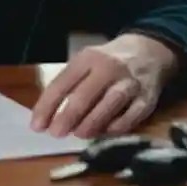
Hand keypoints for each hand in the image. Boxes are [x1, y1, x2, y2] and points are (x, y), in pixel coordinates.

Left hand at [29, 33, 180, 138]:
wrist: (149, 50)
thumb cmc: (108, 61)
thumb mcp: (86, 62)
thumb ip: (69, 85)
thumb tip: (48, 117)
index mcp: (88, 58)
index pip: (62, 83)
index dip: (47, 106)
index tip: (37, 125)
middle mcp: (108, 68)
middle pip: (84, 96)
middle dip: (67, 118)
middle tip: (56, 133)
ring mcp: (129, 83)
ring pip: (107, 107)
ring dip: (90, 125)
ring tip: (79, 134)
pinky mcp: (147, 99)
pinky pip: (130, 118)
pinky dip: (115, 128)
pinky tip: (104, 133)